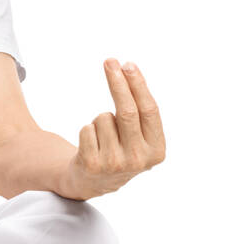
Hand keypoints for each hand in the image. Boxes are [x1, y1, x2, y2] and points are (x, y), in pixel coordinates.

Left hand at [60, 58, 165, 198]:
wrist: (93, 182)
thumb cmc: (120, 149)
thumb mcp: (139, 137)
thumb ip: (139, 111)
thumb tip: (126, 69)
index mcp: (157, 150)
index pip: (149, 110)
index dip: (138, 85)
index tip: (128, 65)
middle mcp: (138, 159)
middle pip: (127, 111)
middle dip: (117, 82)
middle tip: (110, 62)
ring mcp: (114, 164)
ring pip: (103, 118)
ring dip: (99, 120)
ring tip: (102, 137)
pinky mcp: (92, 164)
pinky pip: (87, 129)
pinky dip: (87, 130)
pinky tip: (91, 145)